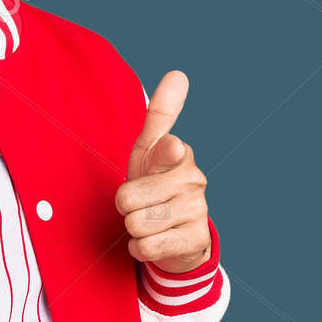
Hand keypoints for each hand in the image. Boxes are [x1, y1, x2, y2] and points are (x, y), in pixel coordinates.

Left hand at [115, 71, 212, 272]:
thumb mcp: (150, 149)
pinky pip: (146, 247)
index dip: (163, 153)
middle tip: (140, 203)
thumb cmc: (156, 182)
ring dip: (133, 228)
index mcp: (179, 154)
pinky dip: (140, 248)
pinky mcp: (194, 240)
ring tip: (148, 220)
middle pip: (128, 199)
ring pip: (136, 224)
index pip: (166, 148)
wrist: (176, 232)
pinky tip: (154, 240)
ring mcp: (197, 211)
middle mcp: (193, 180)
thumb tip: (178, 73)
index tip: (171, 150)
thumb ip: (161, 113)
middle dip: (125, 206)